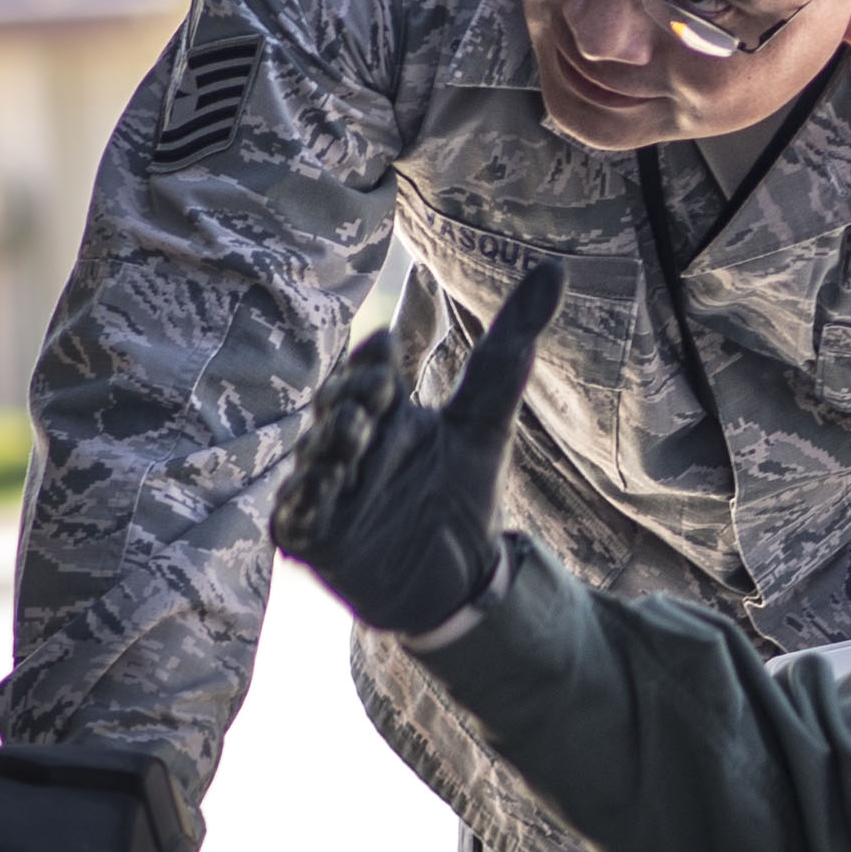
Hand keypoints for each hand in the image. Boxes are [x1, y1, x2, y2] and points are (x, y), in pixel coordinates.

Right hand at [274, 260, 562, 633]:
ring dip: (328, 443)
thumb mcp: (488, 421)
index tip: (388, 340)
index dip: (371, 357)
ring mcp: (324, 489)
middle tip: (378, 391)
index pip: (367, 369)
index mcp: (382, 411)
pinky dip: (306, 498)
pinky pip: (296, 513)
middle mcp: (347, 444)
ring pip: (314, 456)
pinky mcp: (312, 537)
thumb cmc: (462, 496)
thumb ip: (510, 348)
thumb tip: (555, 270)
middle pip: (336, 406)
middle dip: (351, 395)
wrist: (459, 582)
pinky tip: (326, 486)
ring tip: (351, 436)